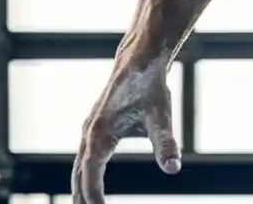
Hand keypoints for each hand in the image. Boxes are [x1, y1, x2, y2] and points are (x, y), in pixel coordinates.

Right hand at [72, 63, 180, 202]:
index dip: (94, 197)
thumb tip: (173, 168)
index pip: (90, 175)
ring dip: (82, 188)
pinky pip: (85, 156)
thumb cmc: (151, 89)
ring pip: (80, 166)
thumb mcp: (161, 118)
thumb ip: (166, 144)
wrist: (140, 62)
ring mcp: (89, 130)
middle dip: (83, 199)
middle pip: (79, 174)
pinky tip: (93, 183)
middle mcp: (89, 133)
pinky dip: (85, 174)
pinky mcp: (95, 126)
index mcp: (100, 135)